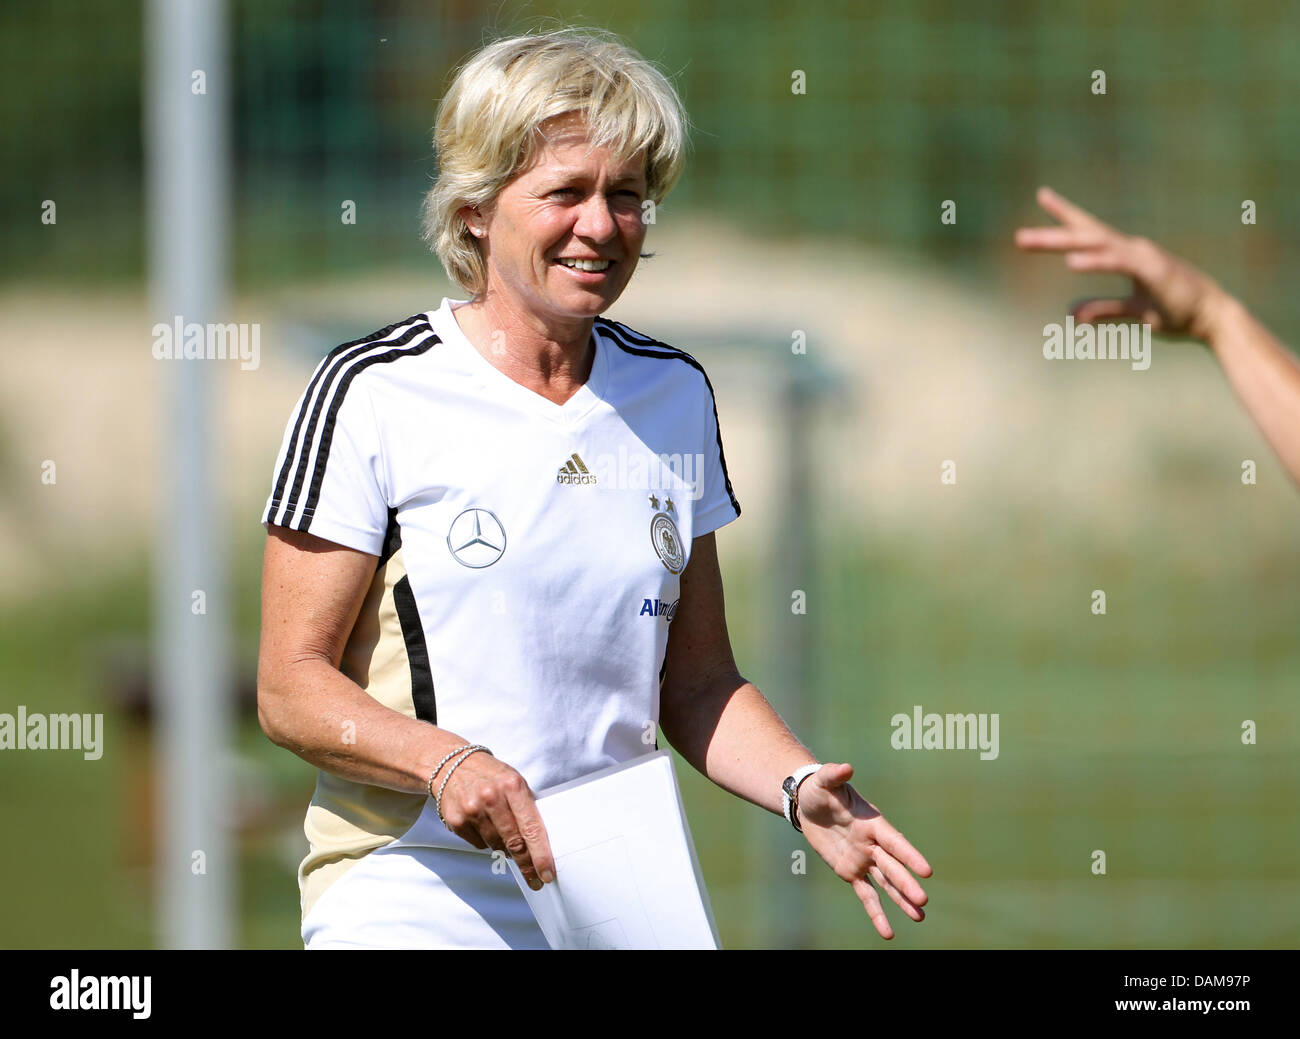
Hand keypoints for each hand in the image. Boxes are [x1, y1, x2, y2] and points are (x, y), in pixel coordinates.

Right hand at [437, 751, 555, 890]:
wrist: (450, 764)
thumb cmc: (490, 775)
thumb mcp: (514, 781)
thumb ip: (526, 808)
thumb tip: (540, 843)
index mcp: (513, 786)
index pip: (531, 827)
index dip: (540, 854)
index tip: (547, 873)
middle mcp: (491, 798)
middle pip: (514, 843)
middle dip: (527, 865)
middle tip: (536, 879)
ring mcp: (472, 810)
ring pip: (496, 846)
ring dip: (505, 848)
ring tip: (503, 833)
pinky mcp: (456, 821)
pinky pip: (479, 844)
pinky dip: (485, 841)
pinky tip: (483, 824)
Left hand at [796, 763, 931, 939]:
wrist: (808, 804)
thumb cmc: (819, 788)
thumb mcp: (824, 780)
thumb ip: (835, 775)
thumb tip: (846, 767)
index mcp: (872, 822)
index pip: (893, 841)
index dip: (908, 855)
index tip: (926, 870)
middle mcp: (872, 843)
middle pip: (892, 866)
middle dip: (906, 883)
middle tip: (922, 901)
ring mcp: (863, 859)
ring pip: (885, 884)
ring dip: (901, 900)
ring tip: (920, 917)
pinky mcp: (850, 872)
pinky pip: (865, 895)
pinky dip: (875, 913)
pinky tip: (887, 932)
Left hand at [1015, 186, 1230, 342]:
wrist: (1212, 318)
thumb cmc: (1177, 311)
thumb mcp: (1132, 311)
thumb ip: (1103, 310)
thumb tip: (1070, 315)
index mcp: (1126, 255)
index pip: (1089, 231)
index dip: (1065, 214)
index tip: (1042, 194)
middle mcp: (1131, 249)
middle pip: (1084, 235)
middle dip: (1050, 235)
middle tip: (1018, 237)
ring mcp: (1141, 256)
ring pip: (1094, 243)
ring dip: (1060, 242)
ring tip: (1030, 242)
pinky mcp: (1151, 269)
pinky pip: (1117, 262)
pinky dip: (1094, 261)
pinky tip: (1071, 261)